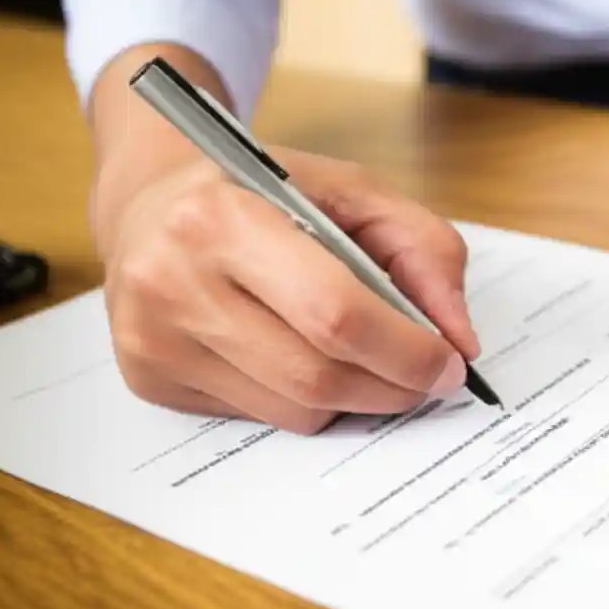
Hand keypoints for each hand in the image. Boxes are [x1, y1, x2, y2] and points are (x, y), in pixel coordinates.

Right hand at [97, 147, 478, 433]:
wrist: (151, 201)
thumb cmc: (261, 193)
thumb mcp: (349, 190)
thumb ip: (422, 248)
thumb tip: (460, 338)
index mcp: (222, 217)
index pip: (334, 314)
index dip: (406, 350)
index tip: (450, 362)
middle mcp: (173, 282)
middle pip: (316, 375)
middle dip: (392, 386)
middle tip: (429, 377)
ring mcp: (153, 339)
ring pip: (293, 410)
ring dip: (354, 399)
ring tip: (372, 363)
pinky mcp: (149, 379)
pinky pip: (260, 418)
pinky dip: (305, 400)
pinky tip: (303, 356)